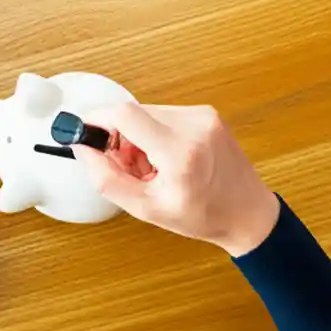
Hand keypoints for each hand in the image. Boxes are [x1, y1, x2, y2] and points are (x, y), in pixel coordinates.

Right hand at [72, 103, 279, 256]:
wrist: (247, 213)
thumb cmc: (203, 216)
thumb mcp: (145, 208)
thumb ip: (105, 178)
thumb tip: (83, 149)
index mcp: (180, 153)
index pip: (125, 115)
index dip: (97, 119)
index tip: (85, 131)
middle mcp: (194, 127)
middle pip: (133, 114)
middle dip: (119, 137)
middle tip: (126, 166)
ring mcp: (204, 117)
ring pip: (147, 113)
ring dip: (138, 136)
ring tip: (152, 167)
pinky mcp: (208, 114)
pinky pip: (166, 115)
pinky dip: (156, 134)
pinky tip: (167, 158)